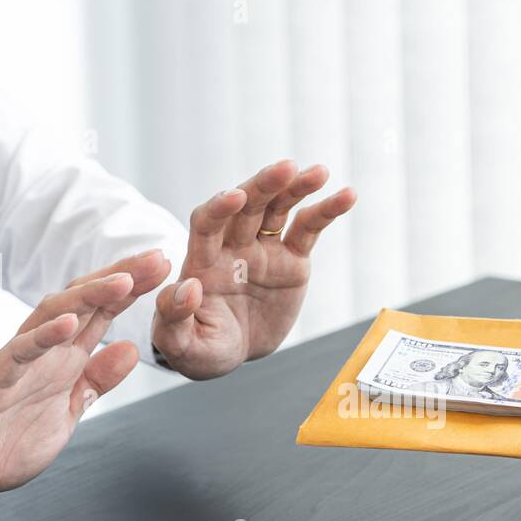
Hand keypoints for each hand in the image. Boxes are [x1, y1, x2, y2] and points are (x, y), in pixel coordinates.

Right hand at [0, 250, 169, 495]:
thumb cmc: (5, 438)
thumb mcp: (68, 410)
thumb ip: (96, 381)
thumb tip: (131, 349)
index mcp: (63, 359)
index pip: (101, 313)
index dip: (133, 290)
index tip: (164, 267)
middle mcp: (42, 352)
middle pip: (83, 302)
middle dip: (121, 279)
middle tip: (157, 258)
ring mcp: (17, 363)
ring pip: (52, 317)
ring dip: (89, 297)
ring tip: (124, 281)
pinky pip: (19, 354)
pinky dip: (44, 337)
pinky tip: (68, 324)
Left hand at [152, 159, 356, 379]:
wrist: (231, 352)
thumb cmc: (200, 349)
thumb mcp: (180, 344)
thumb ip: (173, 318)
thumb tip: (188, 288)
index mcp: (202, 261)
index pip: (207, 223)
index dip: (220, 207)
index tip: (236, 196)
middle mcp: (232, 246)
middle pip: (247, 205)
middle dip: (263, 185)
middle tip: (285, 168)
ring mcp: (263, 250)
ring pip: (278, 209)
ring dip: (296, 187)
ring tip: (319, 172)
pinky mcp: (291, 260)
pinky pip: (309, 229)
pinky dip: (326, 210)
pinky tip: (347, 195)